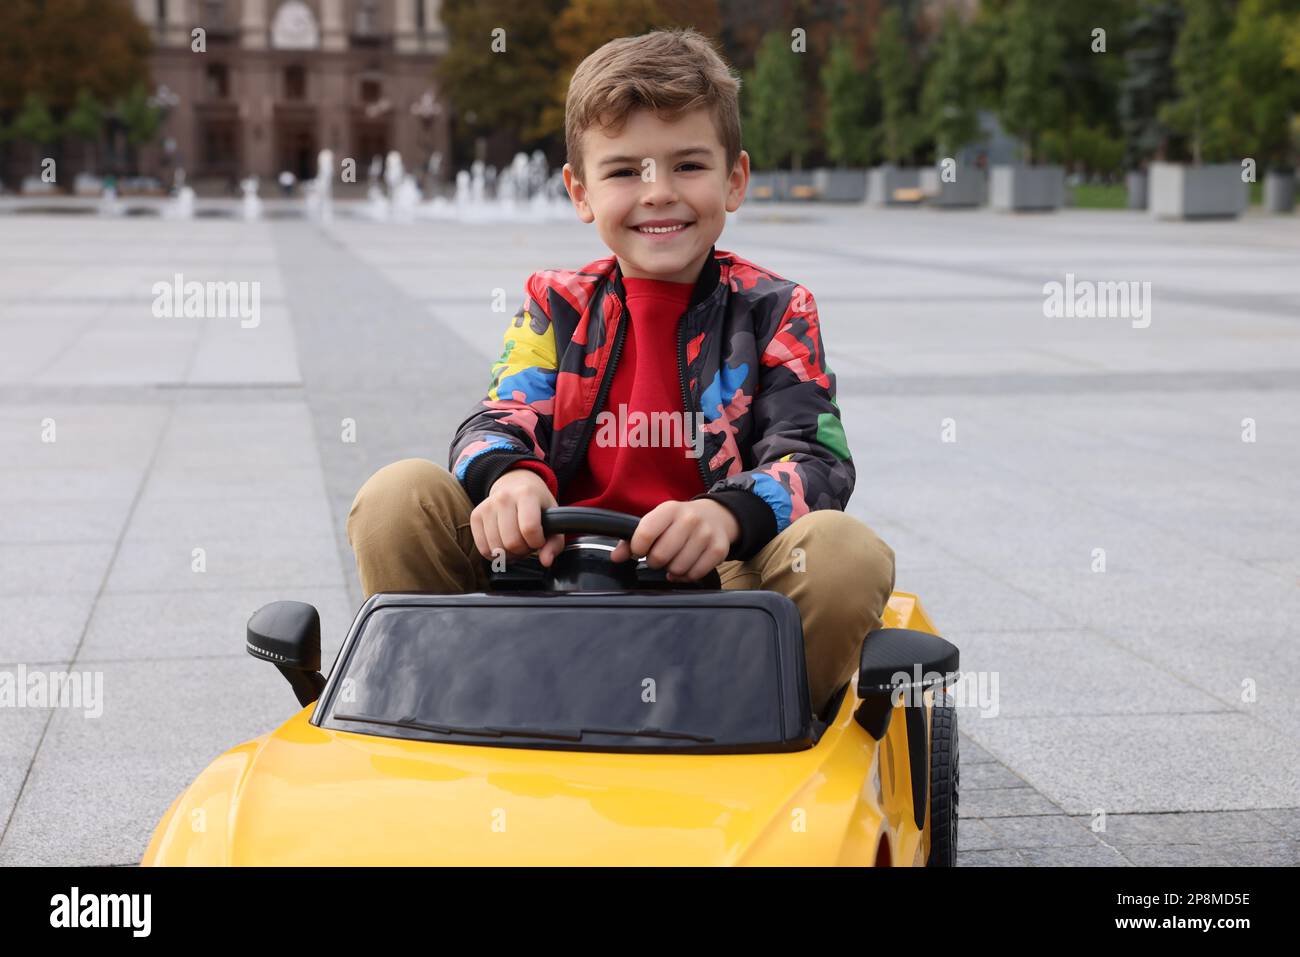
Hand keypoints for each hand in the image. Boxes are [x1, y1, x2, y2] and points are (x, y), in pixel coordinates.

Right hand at [470, 468, 565, 567]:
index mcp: (526, 494)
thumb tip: (546, 561)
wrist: (514, 484)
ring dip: (509, 554)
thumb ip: (555, 543)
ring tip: (516, 542)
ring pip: (496, 548)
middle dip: (523, 550)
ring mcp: (487, 506)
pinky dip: (495, 554)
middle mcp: (504, 497)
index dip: (537, 542)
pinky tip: (503, 545)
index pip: (529, 529)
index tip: (539, 539)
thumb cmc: (537, 504)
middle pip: (511, 542)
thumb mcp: (553, 518)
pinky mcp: (475, 516)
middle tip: (527, 542)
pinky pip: (483, 549)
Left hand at [609, 499, 739, 581]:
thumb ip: (634, 538)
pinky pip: (695, 574)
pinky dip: (686, 576)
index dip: (637, 548)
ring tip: (673, 560)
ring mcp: (706, 535)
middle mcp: (689, 519)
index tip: (639, 550)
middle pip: (660, 556)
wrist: (716, 515)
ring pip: (678, 568)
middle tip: (658, 557)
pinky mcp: (719, 550)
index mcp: (669, 509)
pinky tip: (685, 567)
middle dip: (654, 562)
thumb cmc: (679, 521)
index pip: (645, 533)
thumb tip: (616, 557)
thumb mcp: (658, 521)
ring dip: (671, 570)